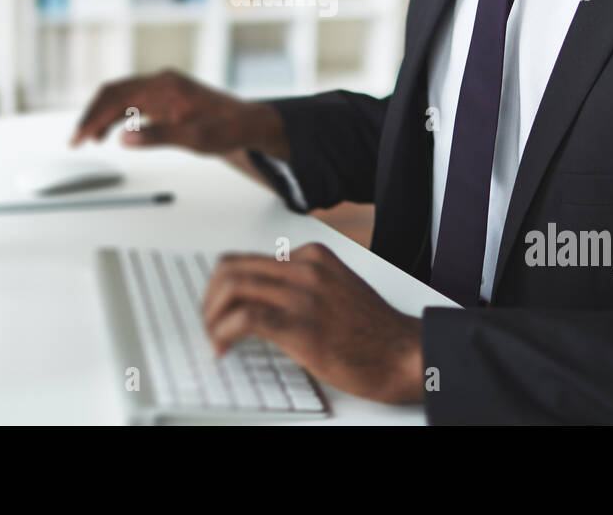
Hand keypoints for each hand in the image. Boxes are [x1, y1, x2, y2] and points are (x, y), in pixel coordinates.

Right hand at [70, 68, 288, 159]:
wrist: (246, 123)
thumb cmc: (225, 130)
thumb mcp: (194, 139)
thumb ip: (158, 136)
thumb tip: (123, 138)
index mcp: (164, 86)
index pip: (117, 98)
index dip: (94, 119)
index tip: (79, 139)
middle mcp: (160, 81)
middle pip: (113, 92)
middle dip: (91, 116)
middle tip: (75, 141)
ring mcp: (162, 87)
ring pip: (120, 96)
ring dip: (101, 116)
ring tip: (88, 141)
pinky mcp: (164, 96)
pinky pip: (132, 101)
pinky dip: (116, 115)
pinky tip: (109, 133)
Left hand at [202, 242, 424, 403]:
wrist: (404, 355)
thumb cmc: (373, 332)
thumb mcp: (337, 289)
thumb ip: (303, 285)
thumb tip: (260, 301)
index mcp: (313, 256)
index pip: (248, 259)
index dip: (223, 286)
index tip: (218, 309)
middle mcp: (305, 268)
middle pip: (232, 268)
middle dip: (210, 298)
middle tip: (209, 324)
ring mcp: (303, 295)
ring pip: (233, 288)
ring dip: (211, 316)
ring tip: (214, 338)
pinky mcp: (300, 325)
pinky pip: (245, 318)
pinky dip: (223, 332)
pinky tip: (222, 348)